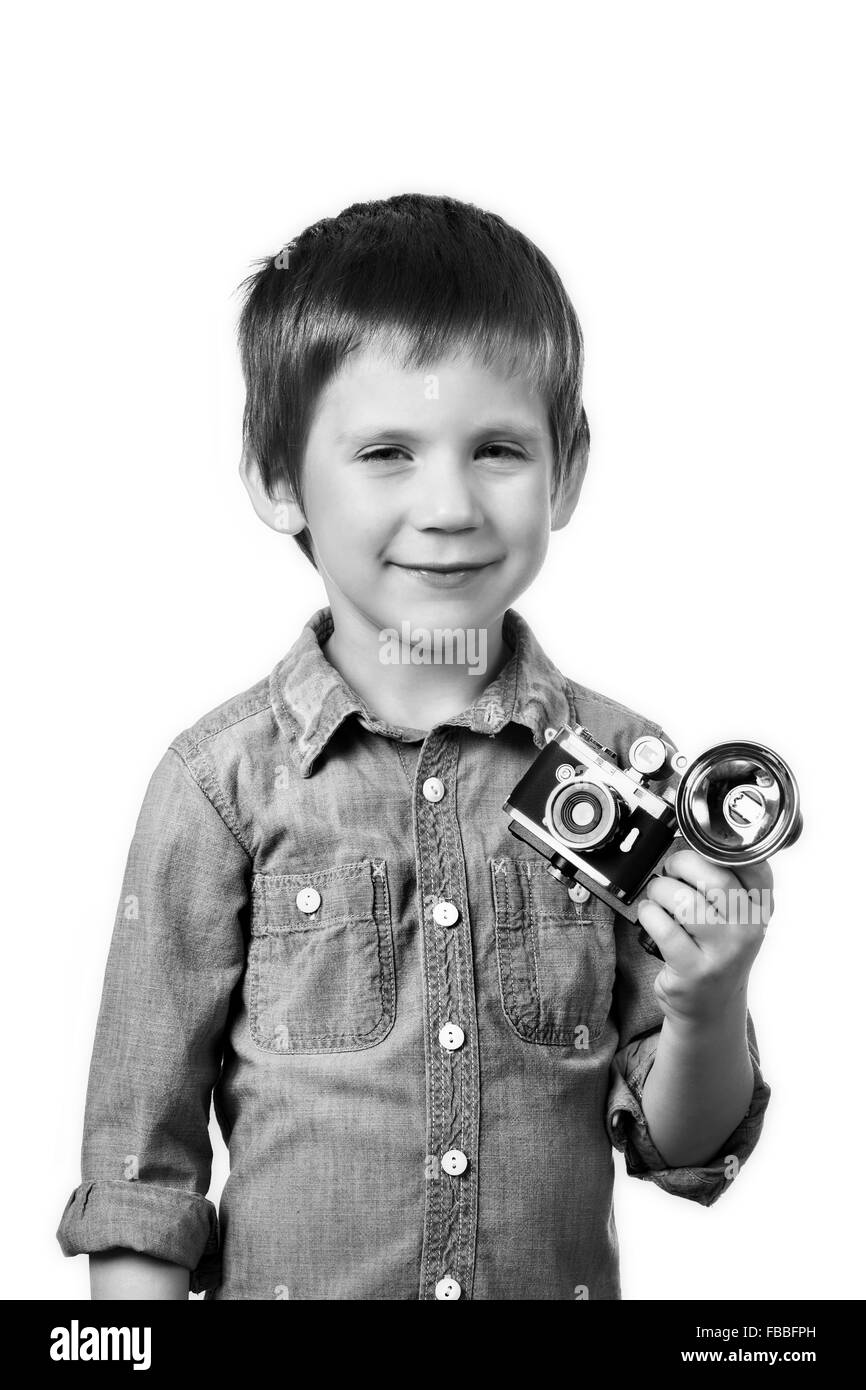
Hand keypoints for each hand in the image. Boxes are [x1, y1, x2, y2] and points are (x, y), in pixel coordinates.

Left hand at [636, 849, 773, 1025]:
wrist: (711, 1006)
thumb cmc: (718, 951)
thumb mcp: (737, 917)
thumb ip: (727, 882)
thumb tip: (691, 841)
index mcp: (760, 908)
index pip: (753, 864)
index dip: (721, 848)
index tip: (700, 846)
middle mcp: (748, 928)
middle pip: (714, 876)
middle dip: (681, 862)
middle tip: (671, 869)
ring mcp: (723, 951)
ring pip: (683, 900)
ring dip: (659, 889)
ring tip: (658, 895)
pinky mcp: (695, 969)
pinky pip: (664, 928)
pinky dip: (649, 914)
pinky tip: (651, 915)